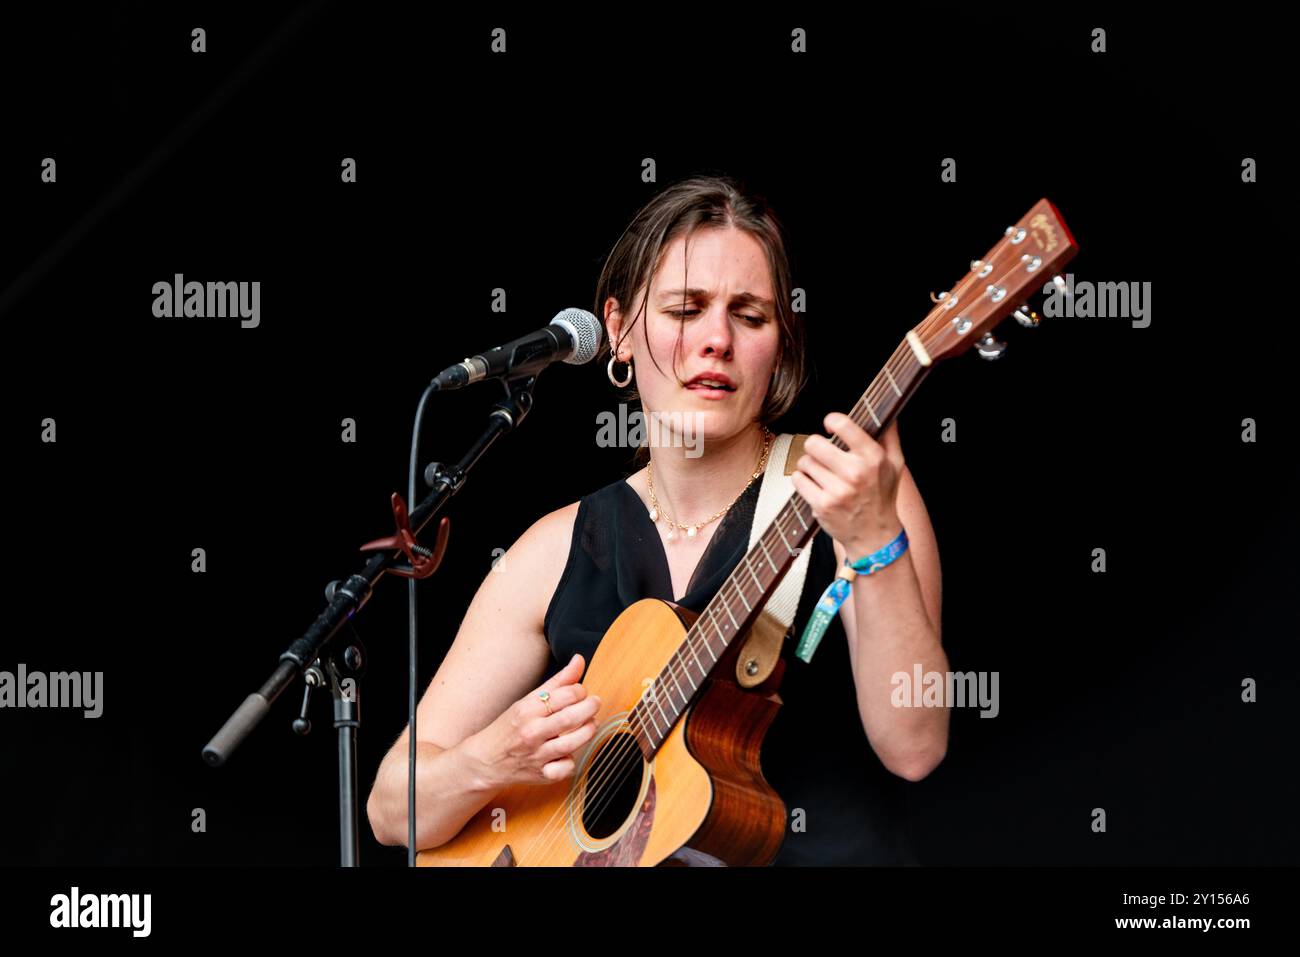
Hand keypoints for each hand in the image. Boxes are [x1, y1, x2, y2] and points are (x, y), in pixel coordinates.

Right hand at [465, 653, 600, 788]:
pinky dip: (571, 761)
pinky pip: (566, 768)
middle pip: (571, 718)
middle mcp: (532, 732)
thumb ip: (558, 682)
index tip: (581, 692)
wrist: (485, 761)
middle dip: (590, 707)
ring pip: (573, 742)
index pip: (565, 695)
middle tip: (595, 703)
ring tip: (590, 723)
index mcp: (528, 710)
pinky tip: (569, 752)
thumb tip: (579, 660)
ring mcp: (537, 755)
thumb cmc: (510, 727)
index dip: (580, 690)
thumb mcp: (529, 700)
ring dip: (589, 730)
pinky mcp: (543, 775)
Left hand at [790, 412, 904, 557]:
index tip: (830, 424)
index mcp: (873, 458)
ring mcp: (837, 491)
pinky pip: (797, 480)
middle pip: (814, 443)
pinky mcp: (822, 505)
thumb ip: (889, 436)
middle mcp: (855, 473)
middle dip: (815, 446)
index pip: (843, 425)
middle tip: (822, 454)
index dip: (832, 420)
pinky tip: (815, 485)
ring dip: (809, 465)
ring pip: (804, 462)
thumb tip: (888, 411)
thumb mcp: (895, 464)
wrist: (875, 535)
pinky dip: (802, 480)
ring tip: (822, 473)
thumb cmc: (883, 496)